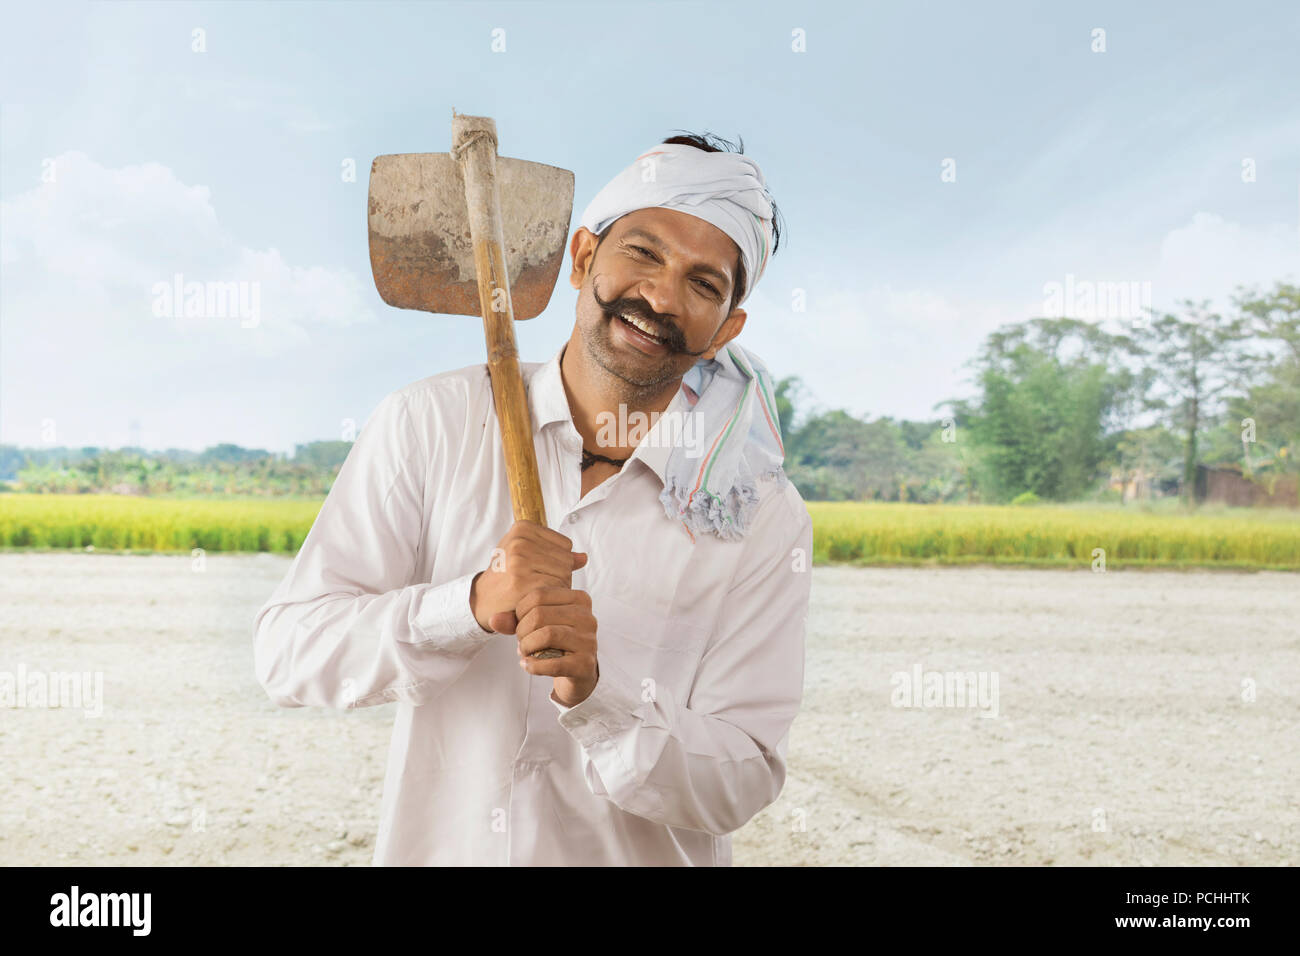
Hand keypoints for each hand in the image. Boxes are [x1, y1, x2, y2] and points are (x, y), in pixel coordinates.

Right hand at [469, 520, 587, 634]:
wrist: (482, 599)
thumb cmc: (508, 575)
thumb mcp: (529, 556)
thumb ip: (558, 555)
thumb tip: (583, 558)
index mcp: (522, 527)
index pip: (566, 545)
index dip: (558, 562)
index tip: (536, 568)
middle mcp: (520, 541)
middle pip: (567, 560)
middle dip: (558, 576)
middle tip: (535, 583)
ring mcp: (519, 560)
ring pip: (563, 575)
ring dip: (555, 589)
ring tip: (534, 590)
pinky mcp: (520, 582)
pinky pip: (554, 589)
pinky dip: (548, 598)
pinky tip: (534, 599)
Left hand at [513, 586, 598, 706]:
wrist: (578, 671)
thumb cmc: (556, 642)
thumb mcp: (537, 625)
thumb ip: (515, 619)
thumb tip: (493, 619)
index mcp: (579, 599)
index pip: (539, 594)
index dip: (520, 611)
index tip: (520, 624)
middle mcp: (587, 617)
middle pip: (540, 614)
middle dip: (522, 631)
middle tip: (521, 641)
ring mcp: (588, 640)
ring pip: (547, 635)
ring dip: (527, 647)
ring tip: (524, 652)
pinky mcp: (585, 664)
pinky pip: (553, 663)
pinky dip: (534, 666)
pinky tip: (527, 665)